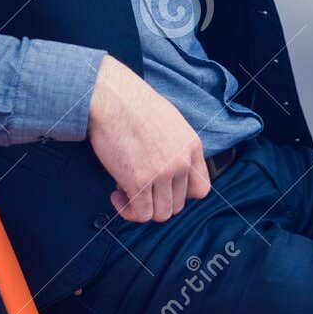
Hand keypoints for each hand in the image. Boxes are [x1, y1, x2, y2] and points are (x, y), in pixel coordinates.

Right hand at [87, 55, 210, 222]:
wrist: (111, 98)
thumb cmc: (134, 105)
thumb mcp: (171, 122)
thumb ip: (177, 147)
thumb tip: (170, 172)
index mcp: (192, 146)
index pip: (201, 188)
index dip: (181, 193)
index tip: (163, 187)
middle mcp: (182, 162)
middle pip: (179, 204)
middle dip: (158, 200)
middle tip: (140, 187)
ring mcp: (162, 173)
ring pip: (161, 213)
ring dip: (143, 208)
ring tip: (127, 192)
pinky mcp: (139, 182)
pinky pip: (141, 214)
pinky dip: (128, 211)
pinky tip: (117, 195)